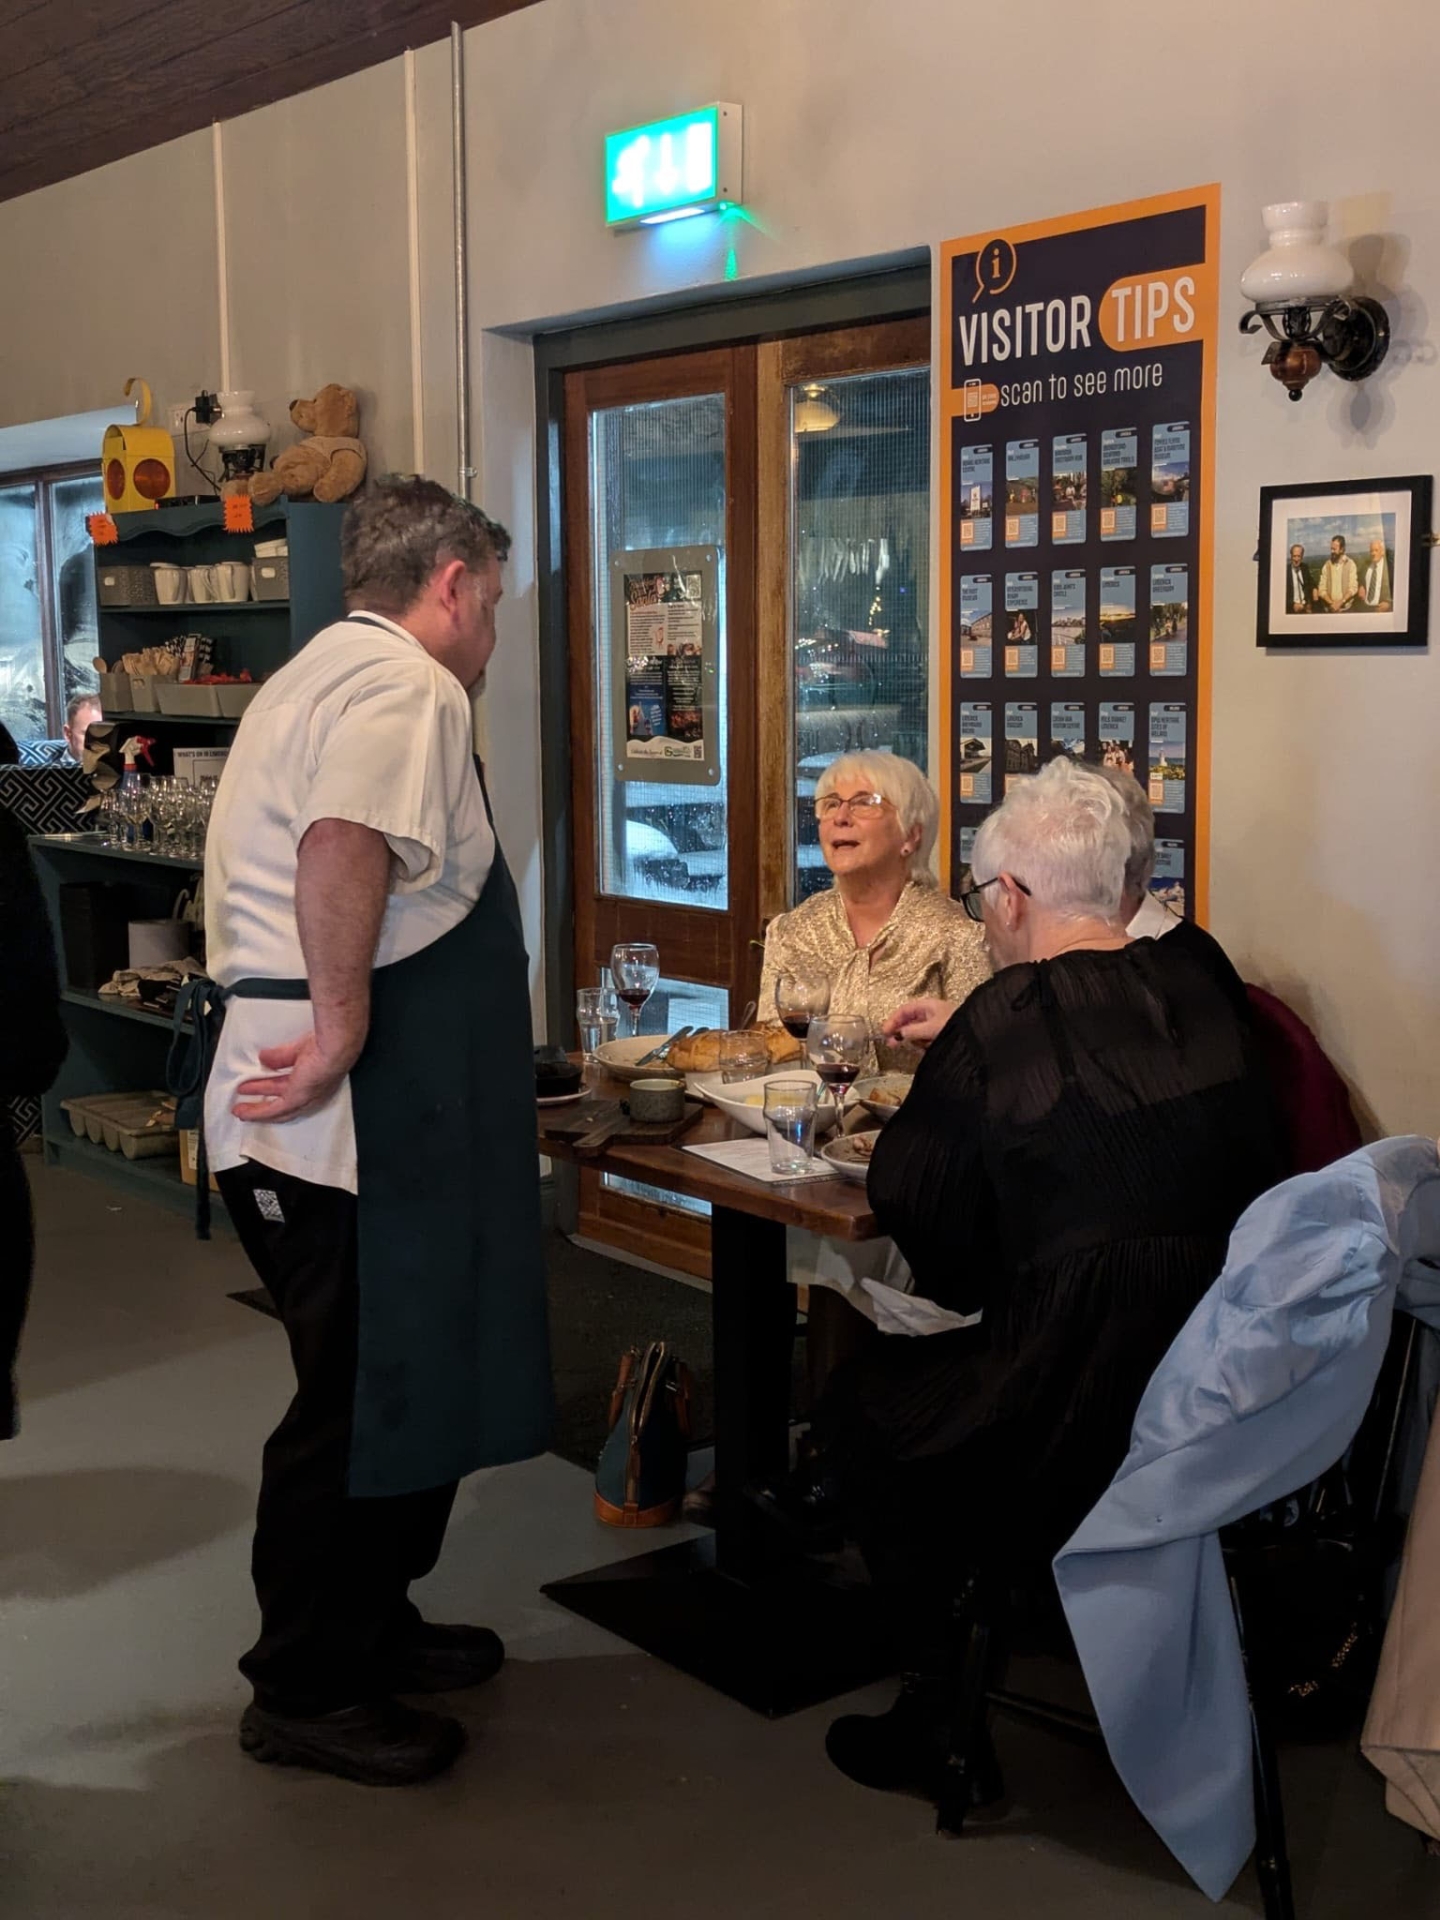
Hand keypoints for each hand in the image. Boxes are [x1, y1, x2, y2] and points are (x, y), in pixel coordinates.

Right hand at [232, 1031, 352, 1123]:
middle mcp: (311, 1093)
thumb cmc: (325, 1044)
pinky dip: (257, 1113)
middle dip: (264, 1102)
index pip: (293, 1089)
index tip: (262, 1087)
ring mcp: (305, 1098)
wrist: (333, 1047)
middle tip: (247, 1102)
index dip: (277, 1090)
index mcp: (315, 1079)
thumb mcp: (297, 1050)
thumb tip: (265, 1058)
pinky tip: (245, 1112)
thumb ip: (280, 1056)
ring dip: (257, 1110)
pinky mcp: (296, 1100)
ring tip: (240, 1109)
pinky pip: (273, 1110)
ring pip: (276, 1110)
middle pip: (283, 1103)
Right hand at [883, 998, 957, 1047]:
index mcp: (927, 1006)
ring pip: (917, 1032)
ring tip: (917, 1047)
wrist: (975, 1035)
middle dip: (900, 1032)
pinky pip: (926, 1039)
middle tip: (891, 1044)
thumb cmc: (954, 1025)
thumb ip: (913, 1031)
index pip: (904, 1010)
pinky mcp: (940, 1035)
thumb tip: (897, 1035)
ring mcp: (935, 1024)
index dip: (893, 1020)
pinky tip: (926, 1049)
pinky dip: (923, 1044)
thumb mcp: (931, 1028)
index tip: (884, 1032)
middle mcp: (930, 1013)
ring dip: (913, 1040)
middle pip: (909, 1021)